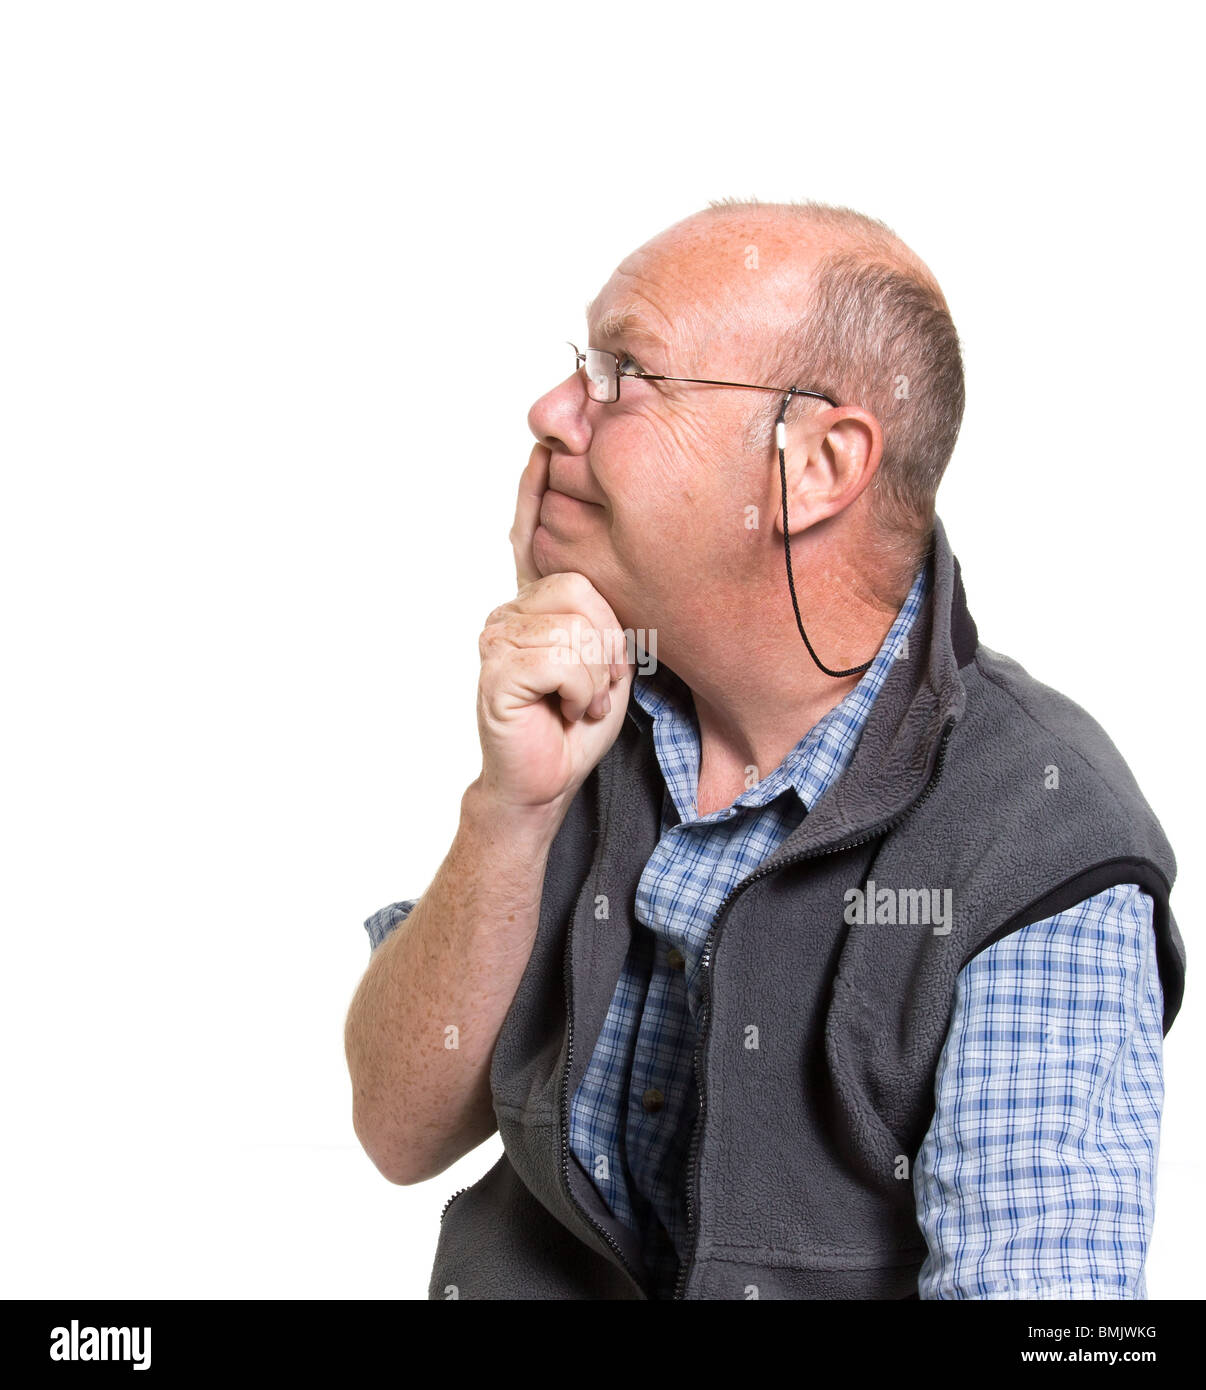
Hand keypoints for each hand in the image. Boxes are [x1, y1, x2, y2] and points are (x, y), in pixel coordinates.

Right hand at [474, 445, 631, 814]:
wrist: (544, 780)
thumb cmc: (573, 721)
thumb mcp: (606, 657)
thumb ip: (602, 613)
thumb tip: (617, 570)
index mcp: (532, 601)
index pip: (529, 535)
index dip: (534, 492)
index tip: (543, 448)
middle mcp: (508, 610)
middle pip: (581, 587)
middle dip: (608, 643)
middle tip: (595, 683)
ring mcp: (498, 636)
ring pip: (578, 626)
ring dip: (597, 675)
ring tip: (580, 698)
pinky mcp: (497, 669)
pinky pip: (563, 658)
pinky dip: (582, 691)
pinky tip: (567, 708)